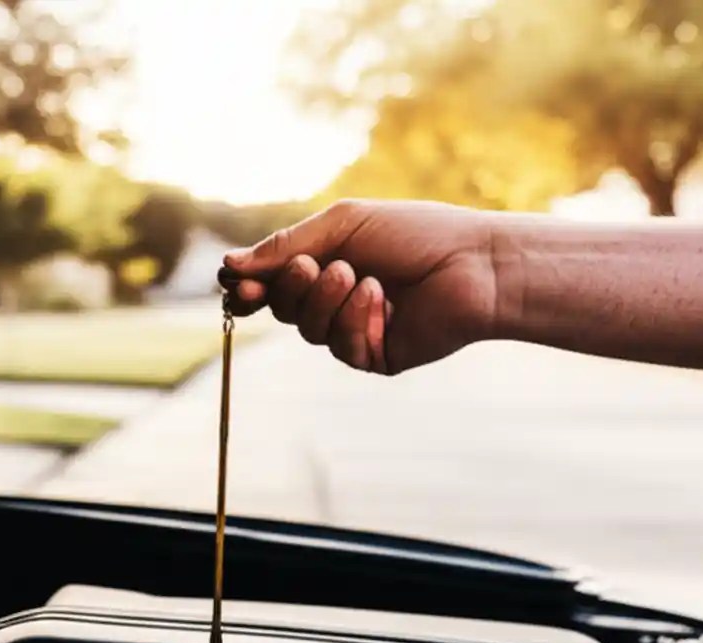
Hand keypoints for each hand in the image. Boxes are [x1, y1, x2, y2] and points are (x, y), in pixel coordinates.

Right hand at [221, 200, 498, 374]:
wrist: (474, 264)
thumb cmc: (416, 234)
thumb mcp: (343, 226)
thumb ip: (286, 246)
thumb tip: (229, 266)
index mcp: (324, 265)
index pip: (271, 284)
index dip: (249, 287)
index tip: (236, 283)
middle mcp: (334, 300)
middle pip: (281, 309)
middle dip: (290, 288)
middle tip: (310, 268)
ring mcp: (354, 331)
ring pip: (308, 330)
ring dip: (327, 300)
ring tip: (360, 275)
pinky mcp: (375, 356)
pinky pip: (342, 347)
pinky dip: (356, 319)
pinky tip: (382, 298)